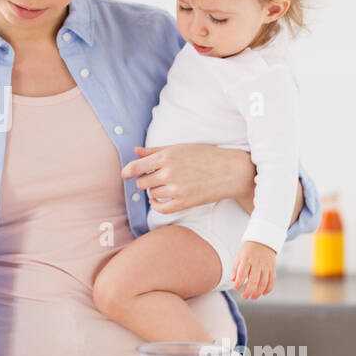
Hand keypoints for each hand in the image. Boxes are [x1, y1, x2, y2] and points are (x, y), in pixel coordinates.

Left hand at [120, 144, 252, 213]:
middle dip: (145, 180)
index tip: (125, 174)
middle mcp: (169, 173)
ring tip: (165, 184)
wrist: (230, 171)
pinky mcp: (184, 203)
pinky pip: (160, 208)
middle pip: (142, 182)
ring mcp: (176, 189)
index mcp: (167, 156)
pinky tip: (158, 199)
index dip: (128, 171)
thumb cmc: (205, 155)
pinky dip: (156, 205)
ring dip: (154, 191)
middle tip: (154, 177)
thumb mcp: (180, 147)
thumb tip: (135, 151)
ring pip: (151, 194)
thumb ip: (155, 150)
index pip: (137, 166)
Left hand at [232, 241, 276, 299]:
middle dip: (249, 291)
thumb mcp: (240, 256)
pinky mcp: (272, 268)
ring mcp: (266, 266)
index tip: (236, 289)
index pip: (242, 273)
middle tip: (245, 297)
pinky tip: (264, 293)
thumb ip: (236, 268)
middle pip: (254, 280)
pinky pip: (272, 280)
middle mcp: (257, 263)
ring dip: (258, 292)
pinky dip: (269, 288)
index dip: (239, 283)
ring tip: (253, 297)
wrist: (263, 240)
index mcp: (247, 259)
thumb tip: (233, 280)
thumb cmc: (249, 249)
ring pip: (263, 282)